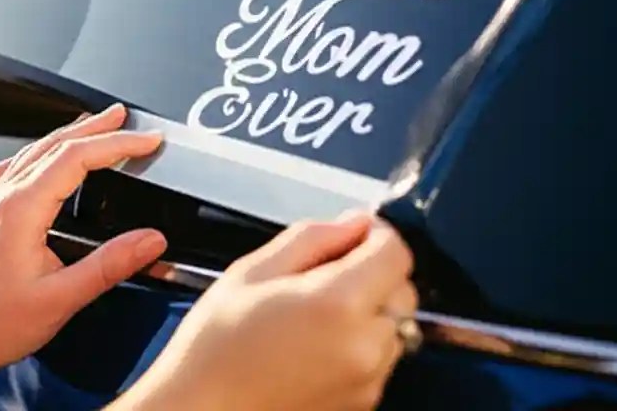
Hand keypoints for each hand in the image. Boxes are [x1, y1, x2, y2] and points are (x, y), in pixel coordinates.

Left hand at [0, 104, 168, 381]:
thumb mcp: (60, 299)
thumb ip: (109, 265)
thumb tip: (150, 241)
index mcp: (23, 209)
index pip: (77, 157)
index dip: (117, 144)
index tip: (147, 142)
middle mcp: (5, 198)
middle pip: (56, 144)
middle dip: (97, 127)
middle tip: (127, 119)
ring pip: (35, 151)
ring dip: (71, 134)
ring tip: (97, 126)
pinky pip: (15, 167)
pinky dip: (40, 153)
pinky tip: (43, 158)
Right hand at [116, 214, 416, 410]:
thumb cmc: (214, 350)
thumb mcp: (252, 271)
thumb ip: (312, 238)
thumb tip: (353, 224)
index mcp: (337, 304)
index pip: (395, 252)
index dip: (375, 234)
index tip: (354, 234)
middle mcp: (363, 346)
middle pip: (403, 290)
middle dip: (373, 273)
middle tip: (324, 273)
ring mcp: (366, 380)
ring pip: (394, 326)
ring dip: (369, 310)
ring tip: (312, 314)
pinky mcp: (361, 402)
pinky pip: (378, 358)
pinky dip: (358, 343)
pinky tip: (313, 342)